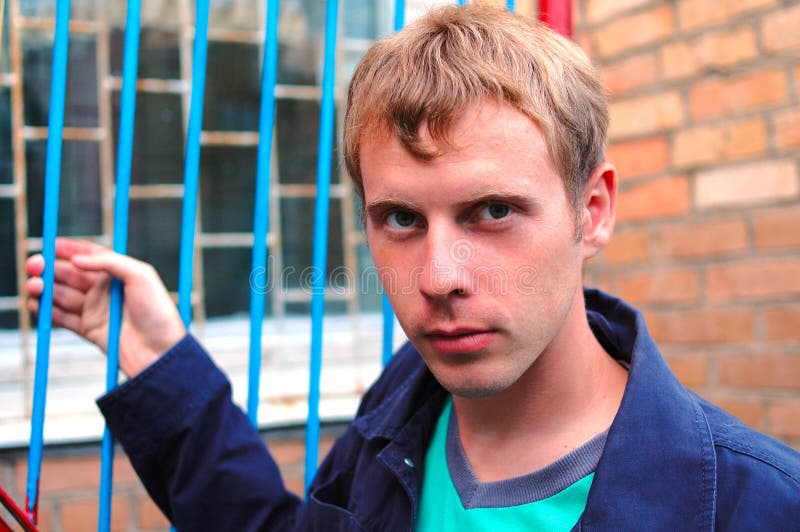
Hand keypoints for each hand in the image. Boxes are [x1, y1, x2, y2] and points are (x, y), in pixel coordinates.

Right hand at [25, 238, 185, 376]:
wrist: (161, 351)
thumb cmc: (158, 311)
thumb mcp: (142, 276)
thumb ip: (110, 262)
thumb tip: (76, 259)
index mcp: (118, 274)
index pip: (89, 255)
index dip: (69, 249)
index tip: (49, 244)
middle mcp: (105, 290)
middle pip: (70, 274)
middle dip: (50, 269)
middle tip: (35, 267)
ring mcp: (96, 309)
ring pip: (62, 295)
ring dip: (45, 290)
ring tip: (34, 286)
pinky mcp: (89, 329)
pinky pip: (63, 318)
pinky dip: (47, 312)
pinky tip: (36, 306)